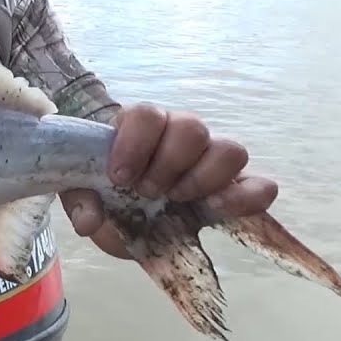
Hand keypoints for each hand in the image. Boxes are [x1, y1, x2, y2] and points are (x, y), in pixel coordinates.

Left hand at [59, 103, 279, 258]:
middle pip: (192, 127)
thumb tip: (89, 219)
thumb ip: (79, 200)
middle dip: (168, 163)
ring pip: (229, 148)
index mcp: (141, 127)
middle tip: (147, 192)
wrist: (131, 226)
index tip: (120, 177)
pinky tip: (217, 210)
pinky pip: (261, 184)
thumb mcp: (85, 199)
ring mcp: (212, 159)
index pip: (146, 113)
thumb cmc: (109, 199)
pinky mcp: (237, 188)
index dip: (134, 143)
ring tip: (177, 199)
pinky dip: (245, 197)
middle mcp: (180, 134)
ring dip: (202, 177)